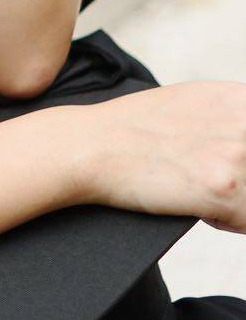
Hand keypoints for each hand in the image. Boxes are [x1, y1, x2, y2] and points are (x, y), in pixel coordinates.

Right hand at [72, 80, 245, 234]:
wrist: (89, 146)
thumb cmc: (132, 127)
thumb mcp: (191, 102)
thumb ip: (231, 113)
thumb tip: (244, 133)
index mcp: (240, 98)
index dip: (238, 159)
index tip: (218, 162)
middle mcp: (244, 120)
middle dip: (240, 182)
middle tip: (204, 175)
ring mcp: (237, 153)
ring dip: (235, 202)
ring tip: (196, 187)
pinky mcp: (224, 187)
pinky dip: (224, 221)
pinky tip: (193, 203)